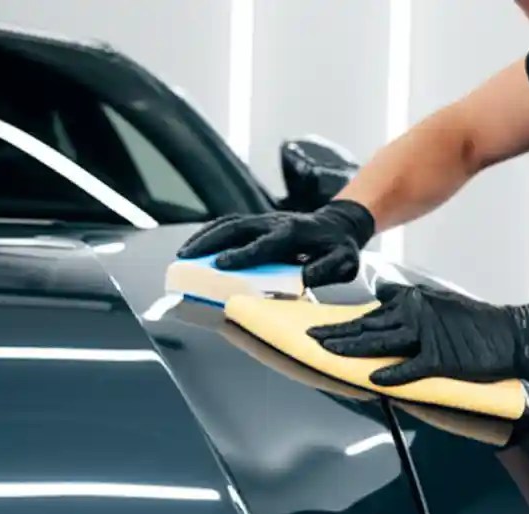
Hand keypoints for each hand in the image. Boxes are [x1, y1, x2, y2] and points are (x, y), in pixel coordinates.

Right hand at [175, 199, 374, 286]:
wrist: (341, 225)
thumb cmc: (340, 248)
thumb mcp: (343, 261)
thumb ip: (326, 269)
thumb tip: (304, 277)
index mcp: (295, 233)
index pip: (265, 244)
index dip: (243, 254)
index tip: (222, 265)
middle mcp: (276, 222)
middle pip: (237, 227)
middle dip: (210, 242)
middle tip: (187, 258)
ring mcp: (265, 220)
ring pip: (230, 224)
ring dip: (205, 237)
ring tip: (184, 253)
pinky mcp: (259, 223)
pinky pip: (231, 224)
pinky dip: (211, 233)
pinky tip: (197, 245)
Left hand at [307, 282, 528, 385]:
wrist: (510, 333)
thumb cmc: (473, 321)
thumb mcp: (436, 300)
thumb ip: (406, 299)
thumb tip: (380, 293)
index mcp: (413, 301)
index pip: (369, 313)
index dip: (341, 322)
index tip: (318, 327)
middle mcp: (415, 314)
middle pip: (367, 326)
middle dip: (335, 334)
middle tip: (309, 338)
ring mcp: (427, 336)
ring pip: (380, 343)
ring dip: (351, 349)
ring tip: (327, 353)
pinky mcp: (441, 359)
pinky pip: (410, 368)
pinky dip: (392, 374)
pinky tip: (372, 380)